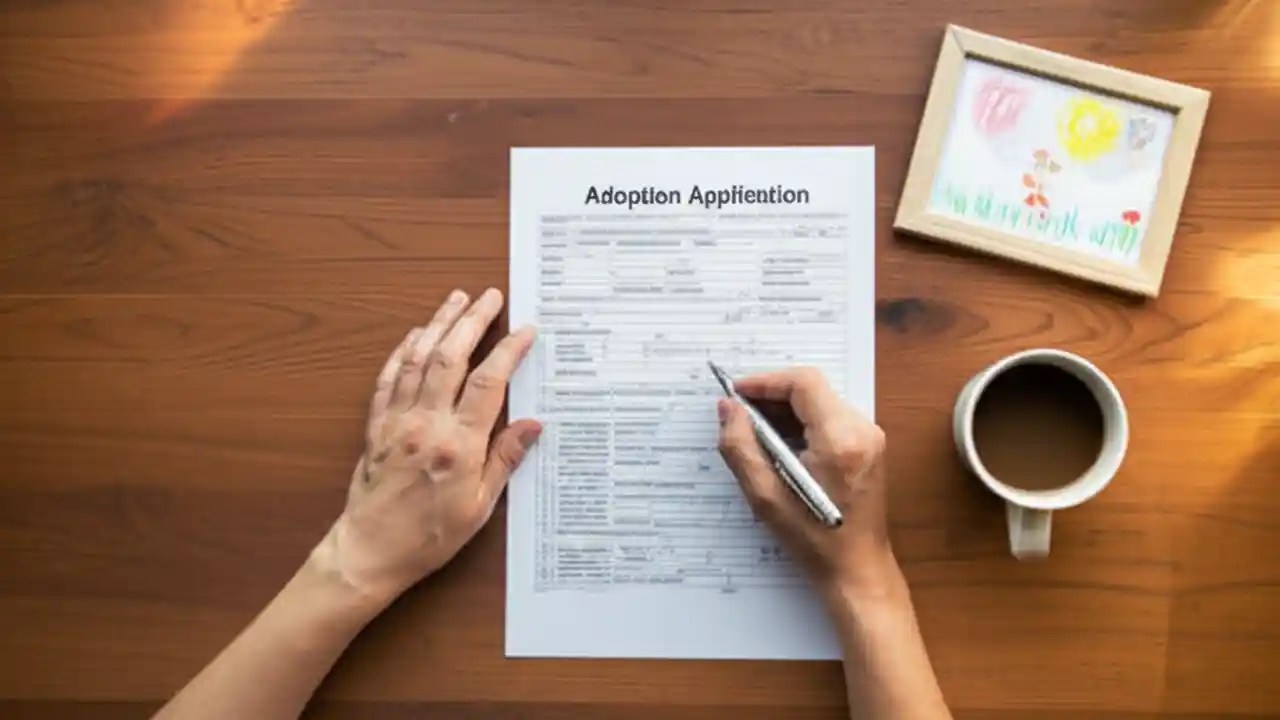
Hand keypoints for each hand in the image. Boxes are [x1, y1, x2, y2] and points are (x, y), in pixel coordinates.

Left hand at [311, 288, 540, 606]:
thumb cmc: (429, 537)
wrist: (371, 552)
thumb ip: (505, 460)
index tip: (526, 330)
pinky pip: (389, 377)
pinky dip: (403, 350)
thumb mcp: (480, 507)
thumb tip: (533, 425)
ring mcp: (398, 421)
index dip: (509, 350)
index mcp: (458, 445)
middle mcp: (426, 425)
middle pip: (451, 357)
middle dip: (473, 321)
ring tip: (456, 299)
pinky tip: (416, 335)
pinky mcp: (377, 426)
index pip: (489, 383)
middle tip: (490, 296)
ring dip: (438, 324)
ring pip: (419, 358)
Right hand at [717, 367, 895, 598]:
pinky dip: (801, 423)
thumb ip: (740, 447)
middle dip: (772, 396)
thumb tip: (727, 409)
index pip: (803, 383)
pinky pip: (830, 418)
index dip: (765, 382)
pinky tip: (779, 446)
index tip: (737, 393)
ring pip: (820, 402)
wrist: (858, 570)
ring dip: (785, 410)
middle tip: (740, 415)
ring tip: (755, 433)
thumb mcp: (766, 497)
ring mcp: (869, 438)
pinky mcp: (868, 447)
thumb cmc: (816, 542)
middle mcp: (862, 431)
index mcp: (841, 439)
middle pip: (812, 390)